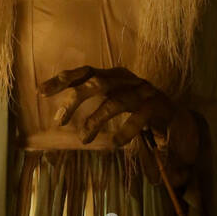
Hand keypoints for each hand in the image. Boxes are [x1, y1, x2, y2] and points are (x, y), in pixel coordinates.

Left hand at [39, 65, 198, 174]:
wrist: (176, 117)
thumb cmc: (137, 109)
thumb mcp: (113, 101)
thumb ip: (92, 100)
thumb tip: (60, 109)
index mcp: (114, 75)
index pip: (85, 71)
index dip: (63, 79)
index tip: (40, 92)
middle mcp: (127, 79)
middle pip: (97, 82)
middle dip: (75, 99)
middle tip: (58, 120)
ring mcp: (143, 92)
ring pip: (116, 102)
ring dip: (96, 120)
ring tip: (83, 138)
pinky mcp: (157, 108)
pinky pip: (139, 118)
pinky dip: (125, 131)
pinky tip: (114, 144)